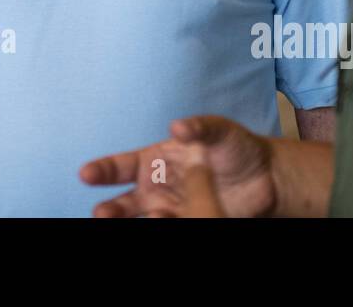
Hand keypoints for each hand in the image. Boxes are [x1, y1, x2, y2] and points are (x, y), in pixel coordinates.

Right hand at [79, 115, 275, 217]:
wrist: (267, 177)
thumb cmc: (235, 147)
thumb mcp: (220, 131)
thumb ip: (200, 127)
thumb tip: (178, 126)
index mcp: (153, 160)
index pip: (119, 166)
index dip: (101, 170)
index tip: (85, 173)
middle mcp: (156, 188)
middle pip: (124, 202)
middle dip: (110, 209)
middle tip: (101, 214)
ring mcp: (172, 210)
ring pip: (144, 220)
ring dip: (134, 223)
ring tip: (151, 217)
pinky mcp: (192, 222)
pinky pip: (172, 227)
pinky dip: (163, 226)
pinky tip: (165, 221)